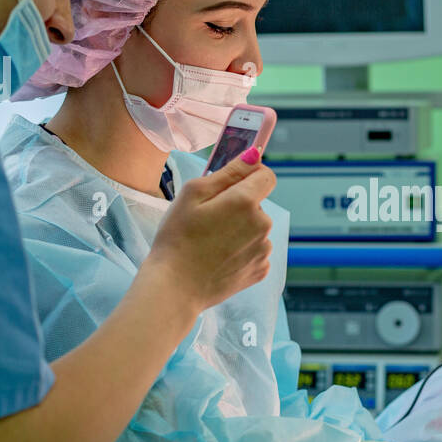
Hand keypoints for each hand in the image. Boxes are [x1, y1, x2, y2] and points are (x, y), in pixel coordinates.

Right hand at [146, 150, 276, 313]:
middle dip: (239, 205)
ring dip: (240, 229)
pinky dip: (241, 251)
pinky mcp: (260, 270)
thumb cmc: (177, 237)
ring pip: (256, 228)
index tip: (234, 182)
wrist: (175, 287)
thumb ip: (229, 171)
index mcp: (246, 201)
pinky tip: (219, 257)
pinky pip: (255, 250)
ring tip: (211, 242)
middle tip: (208, 219)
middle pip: (258, 203)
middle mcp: (262, 224)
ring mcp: (263, 250)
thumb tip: (255, 155)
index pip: (266, 175)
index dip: (251, 174)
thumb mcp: (193, 193)